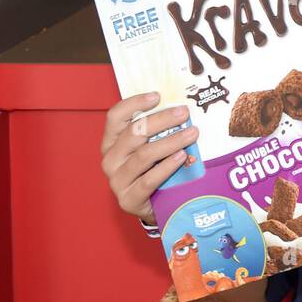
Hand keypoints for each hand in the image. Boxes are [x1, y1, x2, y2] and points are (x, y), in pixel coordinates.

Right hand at [100, 92, 199, 222]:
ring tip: (192, 133)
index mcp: (111, 142)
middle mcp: (110, 159)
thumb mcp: (151, 146)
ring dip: (171, 141)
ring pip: (144, 155)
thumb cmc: (154, 169)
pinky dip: (167, 167)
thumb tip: (180, 107)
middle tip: (184, 113)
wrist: (154, 206)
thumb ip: (158, 130)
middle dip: (162, 120)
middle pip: (134, 133)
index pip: (115, 117)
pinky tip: (181, 156)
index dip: (134, 103)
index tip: (158, 96)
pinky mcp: (129, 199)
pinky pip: (149, 180)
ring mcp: (117, 181)